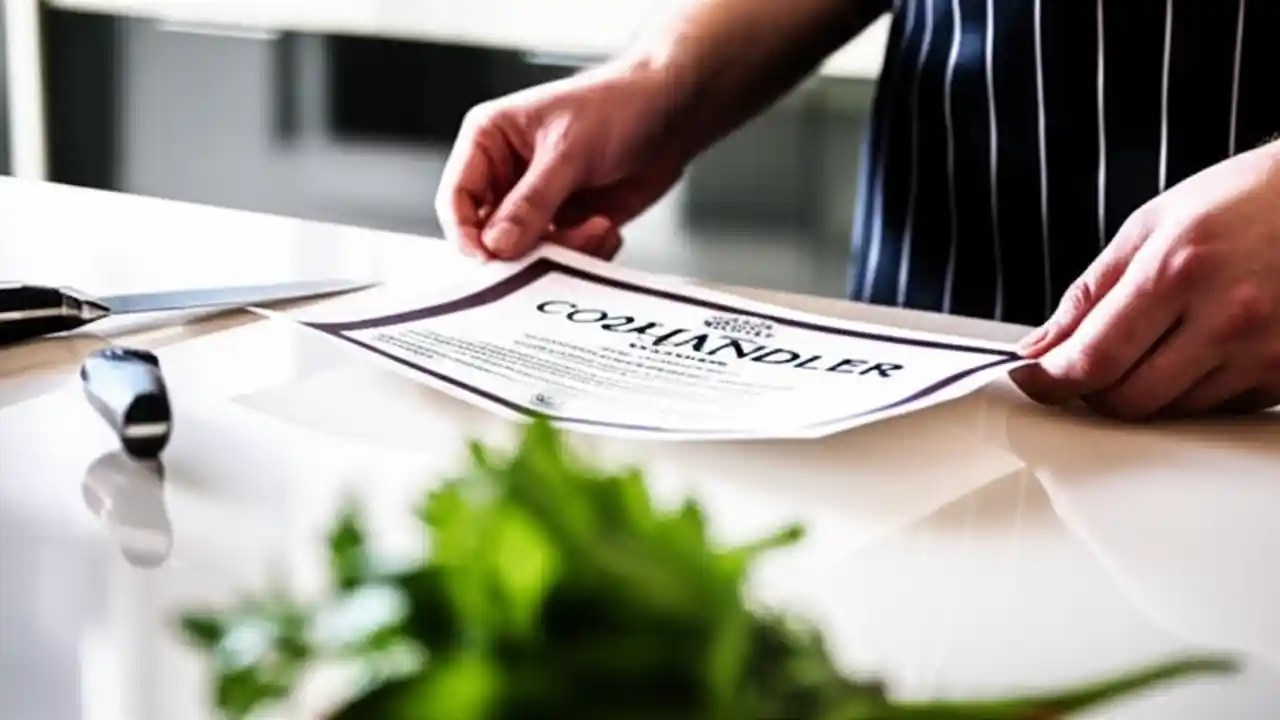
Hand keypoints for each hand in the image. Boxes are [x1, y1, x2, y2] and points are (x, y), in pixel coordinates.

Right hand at [434, 62, 690, 261]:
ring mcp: (538, 202)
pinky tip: (607, 228)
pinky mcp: (570, 222)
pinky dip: (586, 253)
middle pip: (489, 235)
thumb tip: (496, 246)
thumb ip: (531, 202)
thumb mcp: (568, 152)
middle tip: (554, 250)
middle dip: (523, 249)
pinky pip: (564, 257)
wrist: (672, 113)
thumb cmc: (617, 106)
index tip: (488, 260)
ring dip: (563, 251)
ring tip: (596, 229)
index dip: (466, 234)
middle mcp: (507, 175)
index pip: (456, 198)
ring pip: (529, 252)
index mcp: (489, 141)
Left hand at [1015, 142, 1279, 418]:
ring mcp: (1267, 352)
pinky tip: (1203, 349)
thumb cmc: (1243, 201)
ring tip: (1155, 343)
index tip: (1030, 379)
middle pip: (1128, 400)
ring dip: (1145, 390)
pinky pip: (1221, 408)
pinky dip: (1196, 391)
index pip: (1092, 359)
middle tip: (1086, 365)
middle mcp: (1228, 317)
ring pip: (1173, 411)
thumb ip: (1090, 294)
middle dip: (1093, 390)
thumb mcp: (1152, 226)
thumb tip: (1040, 349)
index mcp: (1178, 270)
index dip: (1049, 380)